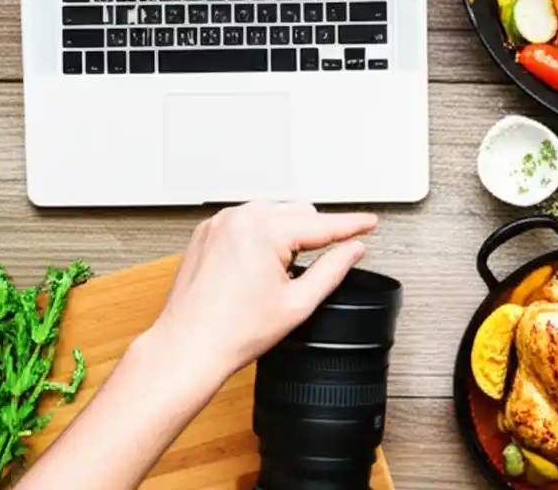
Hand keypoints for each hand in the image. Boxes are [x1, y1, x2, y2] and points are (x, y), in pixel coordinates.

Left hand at [144, 202, 376, 386]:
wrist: (188, 346)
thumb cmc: (232, 331)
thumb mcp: (297, 303)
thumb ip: (332, 270)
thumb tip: (352, 250)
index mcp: (263, 232)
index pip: (321, 223)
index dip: (351, 225)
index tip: (368, 222)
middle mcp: (238, 219)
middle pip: (297, 212)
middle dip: (313, 234)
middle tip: (314, 267)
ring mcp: (219, 223)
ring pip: (272, 213)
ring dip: (286, 233)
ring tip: (280, 273)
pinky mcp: (207, 232)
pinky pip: (246, 221)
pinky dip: (260, 236)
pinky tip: (258, 266)